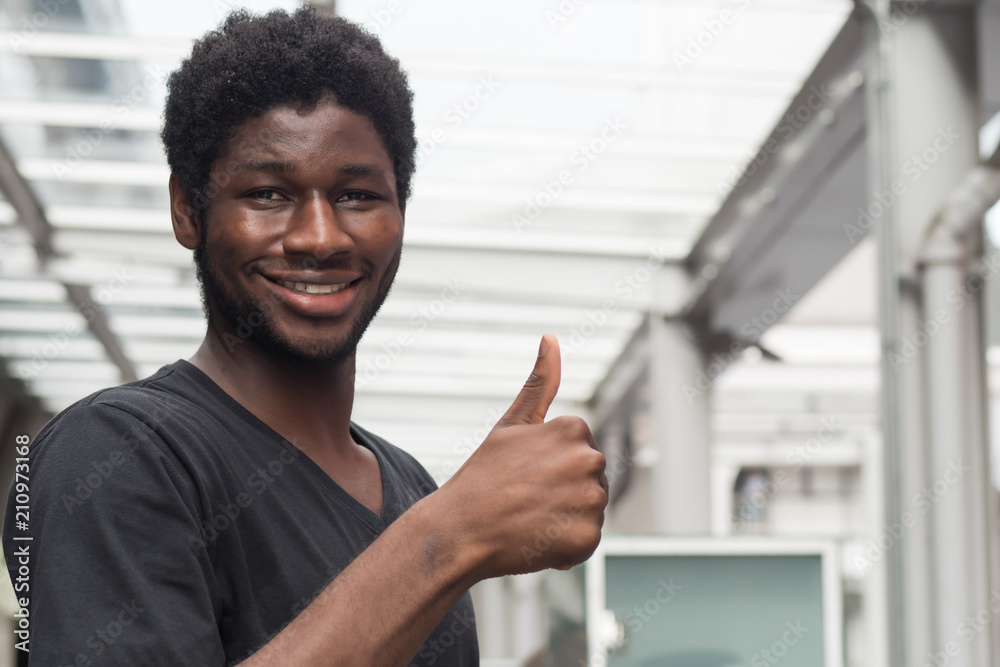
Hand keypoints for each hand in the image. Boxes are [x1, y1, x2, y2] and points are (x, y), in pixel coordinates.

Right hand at [440, 333, 607, 578]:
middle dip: (564, 492)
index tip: (525, 474)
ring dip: (565, 519)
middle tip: (525, 499)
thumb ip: (541, 382)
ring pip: (589, 510)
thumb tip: (551, 337)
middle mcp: (590, 460)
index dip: (552, 467)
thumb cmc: (483, 475)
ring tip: (530, 519)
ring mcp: (591, 500)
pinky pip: (586, 540)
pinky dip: (566, 546)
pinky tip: (536, 539)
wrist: (461, 529)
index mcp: (575, 429)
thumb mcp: (512, 423)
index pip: (580, 453)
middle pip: (589, 480)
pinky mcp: (588, 537)